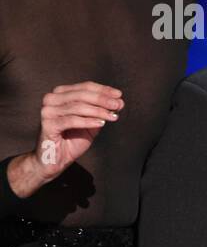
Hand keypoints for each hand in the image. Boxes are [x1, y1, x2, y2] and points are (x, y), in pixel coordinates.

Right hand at [7, 82, 122, 197]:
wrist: (56, 159)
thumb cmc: (72, 140)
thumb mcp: (91, 123)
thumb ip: (102, 112)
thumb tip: (119, 102)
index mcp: (60, 94)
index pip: (85, 87)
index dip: (103, 90)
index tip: (119, 95)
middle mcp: (51, 99)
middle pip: (82, 95)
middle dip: (103, 99)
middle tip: (118, 105)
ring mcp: (47, 111)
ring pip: (77, 107)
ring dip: (99, 111)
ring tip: (113, 116)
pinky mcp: (47, 125)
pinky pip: (71, 120)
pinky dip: (88, 121)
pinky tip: (100, 123)